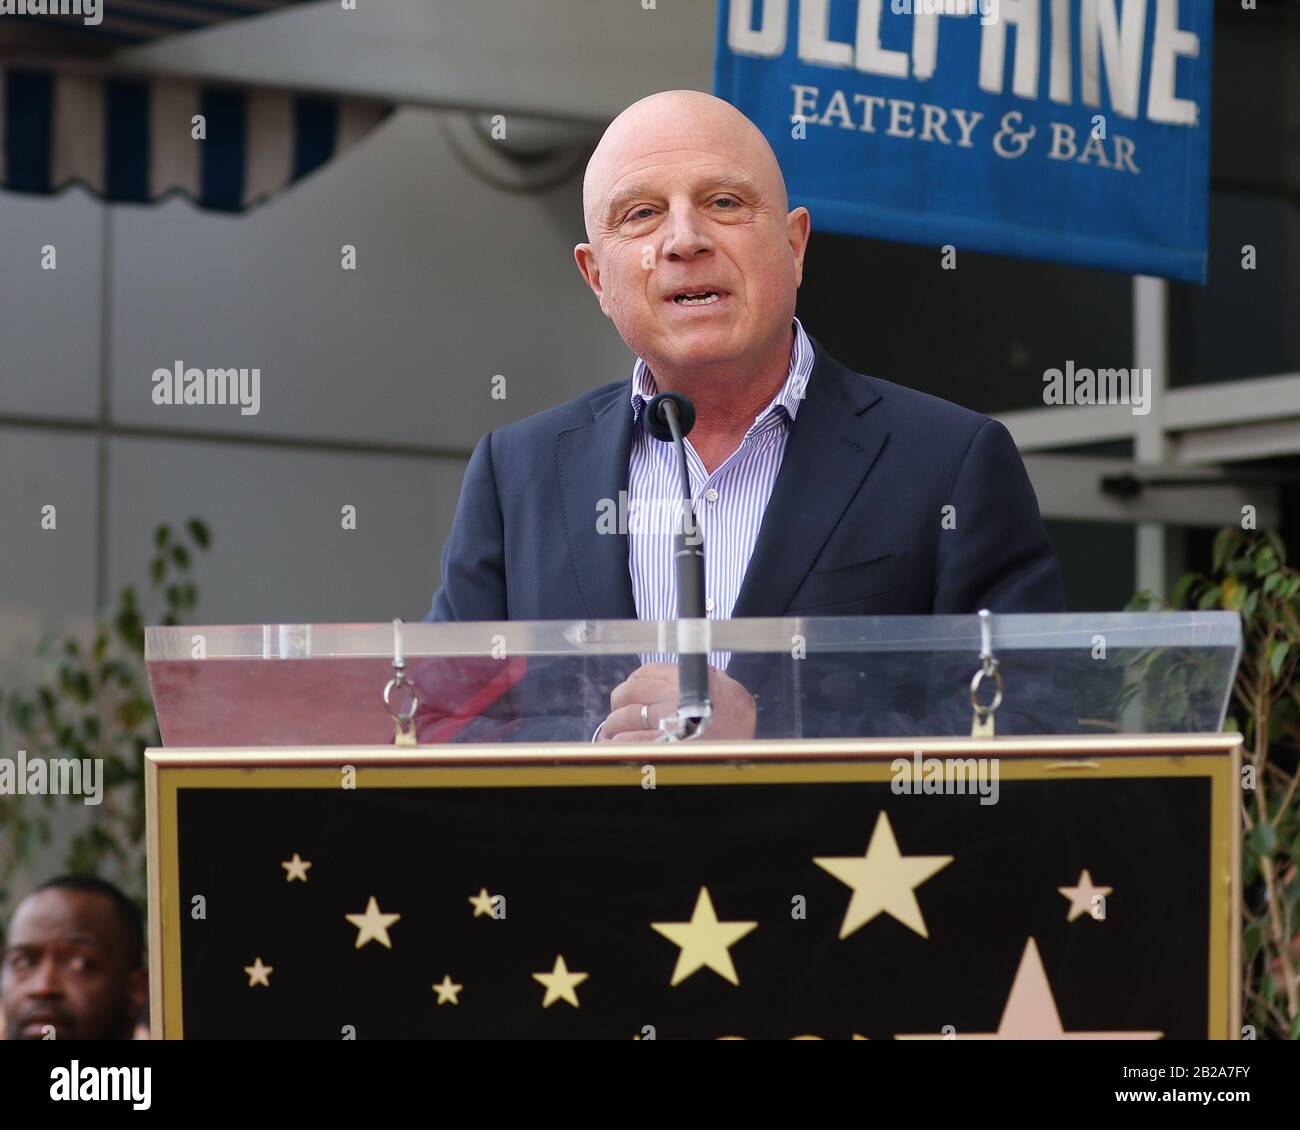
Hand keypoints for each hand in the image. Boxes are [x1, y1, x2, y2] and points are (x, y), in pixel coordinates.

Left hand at [596, 662, 756, 741]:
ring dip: (614, 726)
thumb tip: (680, 671)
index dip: (633, 683)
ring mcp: (666, 723)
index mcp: (687, 678)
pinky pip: (626, 743)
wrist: (752, 750)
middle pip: (628, 692)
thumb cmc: (738, 718)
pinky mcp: (661, 747)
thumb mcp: (725, 685)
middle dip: (620, 702)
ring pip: (621, 718)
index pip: (644, 672)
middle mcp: (673, 697)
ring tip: (615, 733)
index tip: (632, 693)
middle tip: (621, 712)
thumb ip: (700, 675)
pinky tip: (618, 747)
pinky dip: (616, 745)